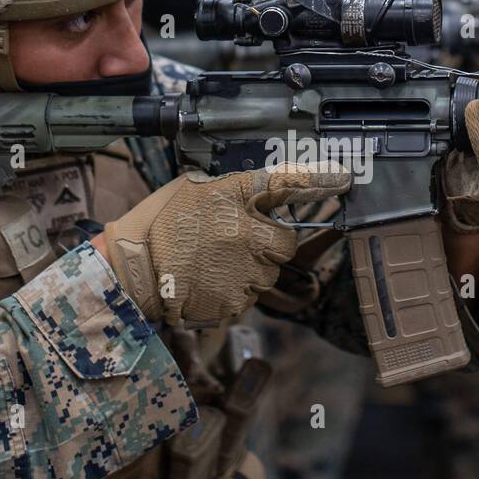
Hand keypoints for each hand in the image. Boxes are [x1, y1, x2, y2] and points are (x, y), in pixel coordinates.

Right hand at [98, 163, 350, 325]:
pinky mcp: (236, 300)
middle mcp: (247, 233)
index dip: (319, 180)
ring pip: (266, 271)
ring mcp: (244, 270)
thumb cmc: (159, 223)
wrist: (132, 269)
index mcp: (235, 198)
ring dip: (249, 267)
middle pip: (285, 243)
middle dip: (269, 243)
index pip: (287, 182)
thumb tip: (261, 196)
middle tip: (235, 241)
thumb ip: (235, 192)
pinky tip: (206, 279)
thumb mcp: (196, 189)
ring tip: (210, 262)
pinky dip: (233, 289)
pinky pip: (248, 294)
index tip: (346, 178)